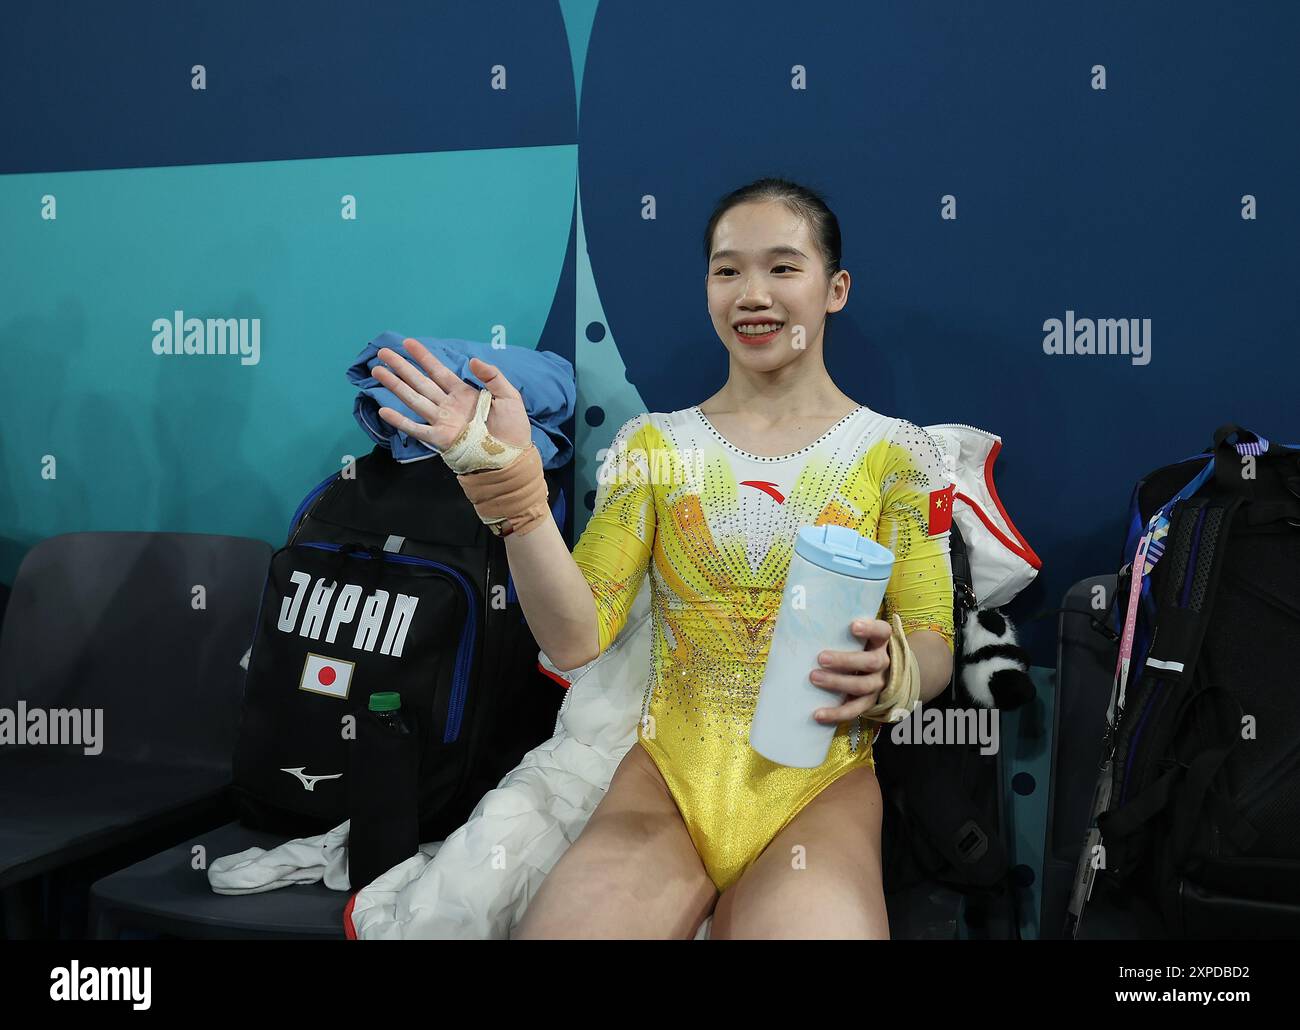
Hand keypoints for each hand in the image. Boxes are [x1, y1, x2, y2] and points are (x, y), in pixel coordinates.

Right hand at [372, 340, 531, 452]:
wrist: (512, 457)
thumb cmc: (512, 428)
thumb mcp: (509, 396)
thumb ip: (493, 376)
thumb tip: (472, 360)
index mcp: (463, 394)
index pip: (438, 371)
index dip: (424, 357)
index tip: (408, 343)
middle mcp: (448, 405)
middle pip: (420, 382)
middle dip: (401, 367)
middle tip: (382, 352)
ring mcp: (442, 421)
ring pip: (414, 399)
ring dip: (395, 386)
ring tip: (377, 371)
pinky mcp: (441, 439)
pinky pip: (417, 429)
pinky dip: (401, 421)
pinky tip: (385, 410)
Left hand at [809, 617, 892, 723]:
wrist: (878, 671)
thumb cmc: (855, 645)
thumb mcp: (853, 635)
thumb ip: (836, 627)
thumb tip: (797, 614)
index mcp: (880, 641)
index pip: (882, 631)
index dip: (870, 629)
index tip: (853, 626)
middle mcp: (883, 662)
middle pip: (870, 662)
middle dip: (845, 660)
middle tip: (821, 658)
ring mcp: (877, 684)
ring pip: (862, 686)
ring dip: (837, 683)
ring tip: (814, 678)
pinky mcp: (869, 702)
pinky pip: (854, 710)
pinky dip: (836, 714)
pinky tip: (818, 714)